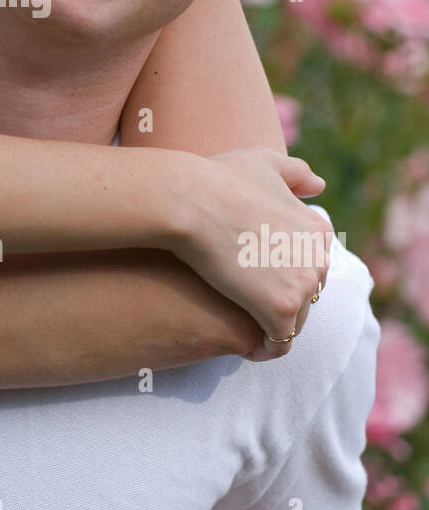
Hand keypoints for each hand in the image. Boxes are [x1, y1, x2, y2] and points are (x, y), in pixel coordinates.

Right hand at [169, 146, 332, 356]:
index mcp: (318, 230)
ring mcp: (303, 285)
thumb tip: (320, 185)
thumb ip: (295, 172)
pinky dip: (263, 348)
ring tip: (239, 324)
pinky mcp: (280, 309)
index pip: (307, 266)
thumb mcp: (263, 161)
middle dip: (278, 301)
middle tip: (242, 302)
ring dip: (270, 325)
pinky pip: (278, 343)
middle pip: (304, 296)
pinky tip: (243, 346)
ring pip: (293, 321)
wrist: (191, 201)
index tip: (252, 277)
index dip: (280, 273)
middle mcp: (319, 258)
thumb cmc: (217, 178)